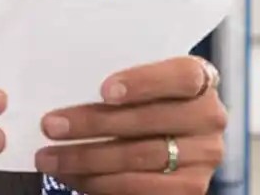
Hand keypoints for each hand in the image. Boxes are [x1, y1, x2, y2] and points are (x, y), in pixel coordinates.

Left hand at [35, 56, 225, 193]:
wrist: (164, 139)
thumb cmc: (142, 101)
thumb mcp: (139, 83)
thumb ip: (119, 83)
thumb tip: (64, 87)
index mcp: (201, 79)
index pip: (182, 76)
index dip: (144, 82)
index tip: (104, 90)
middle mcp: (210, 117)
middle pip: (150, 120)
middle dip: (94, 124)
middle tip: (51, 125)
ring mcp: (204, 156)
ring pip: (140, 157)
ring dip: (86, 158)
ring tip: (50, 157)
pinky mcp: (190, 189)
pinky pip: (140, 188)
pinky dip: (99, 184)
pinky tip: (72, 177)